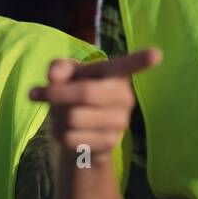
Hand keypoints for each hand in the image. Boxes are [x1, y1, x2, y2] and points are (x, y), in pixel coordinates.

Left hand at [29, 48, 160, 160]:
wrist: (78, 132)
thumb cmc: (74, 91)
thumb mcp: (65, 75)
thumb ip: (59, 68)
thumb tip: (53, 75)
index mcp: (115, 73)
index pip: (129, 65)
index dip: (142, 60)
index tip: (156, 54)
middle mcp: (124, 96)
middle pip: (85, 93)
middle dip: (56, 94)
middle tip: (41, 93)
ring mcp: (120, 122)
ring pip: (74, 117)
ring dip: (56, 116)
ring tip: (60, 115)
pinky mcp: (109, 144)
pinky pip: (72, 138)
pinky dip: (59, 134)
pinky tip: (67, 132)